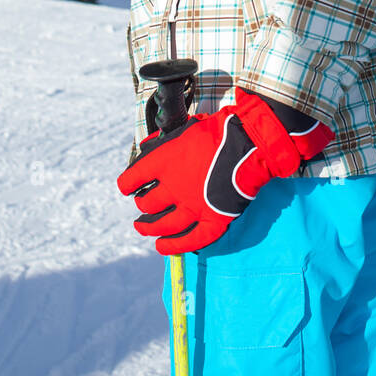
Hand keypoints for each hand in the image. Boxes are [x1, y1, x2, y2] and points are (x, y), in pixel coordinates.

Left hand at [117, 87, 333, 254]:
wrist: (249, 145)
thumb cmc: (219, 132)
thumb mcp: (186, 129)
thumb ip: (166, 143)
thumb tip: (151, 147)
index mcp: (164, 162)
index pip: (133, 178)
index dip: (126, 183)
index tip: (126, 186)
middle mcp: (174, 188)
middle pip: (147, 204)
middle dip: (142, 205)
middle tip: (142, 205)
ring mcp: (193, 207)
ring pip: (163, 225)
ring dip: (149, 228)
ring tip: (143, 229)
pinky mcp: (213, 220)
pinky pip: (190, 240)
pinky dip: (174, 246)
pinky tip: (162, 247)